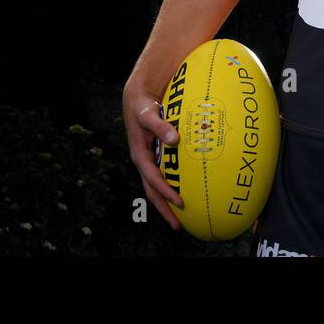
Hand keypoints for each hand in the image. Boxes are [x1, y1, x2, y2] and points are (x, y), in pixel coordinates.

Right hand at [122, 83, 185, 230]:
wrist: (137, 99)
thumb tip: (174, 139)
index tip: (180, 203)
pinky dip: (172, 185)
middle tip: (178, 225)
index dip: (165, 192)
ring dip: (168, 202)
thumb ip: (159, 125)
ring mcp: (149, 161)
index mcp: (140, 155)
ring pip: (157, 187)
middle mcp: (144, 162)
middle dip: (164, 209)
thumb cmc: (143, 106)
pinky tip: (186, 190)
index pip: (153, 180)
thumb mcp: (148, 114)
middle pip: (153, 191)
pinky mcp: (155, 156)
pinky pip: (164, 175)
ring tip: (182, 217)